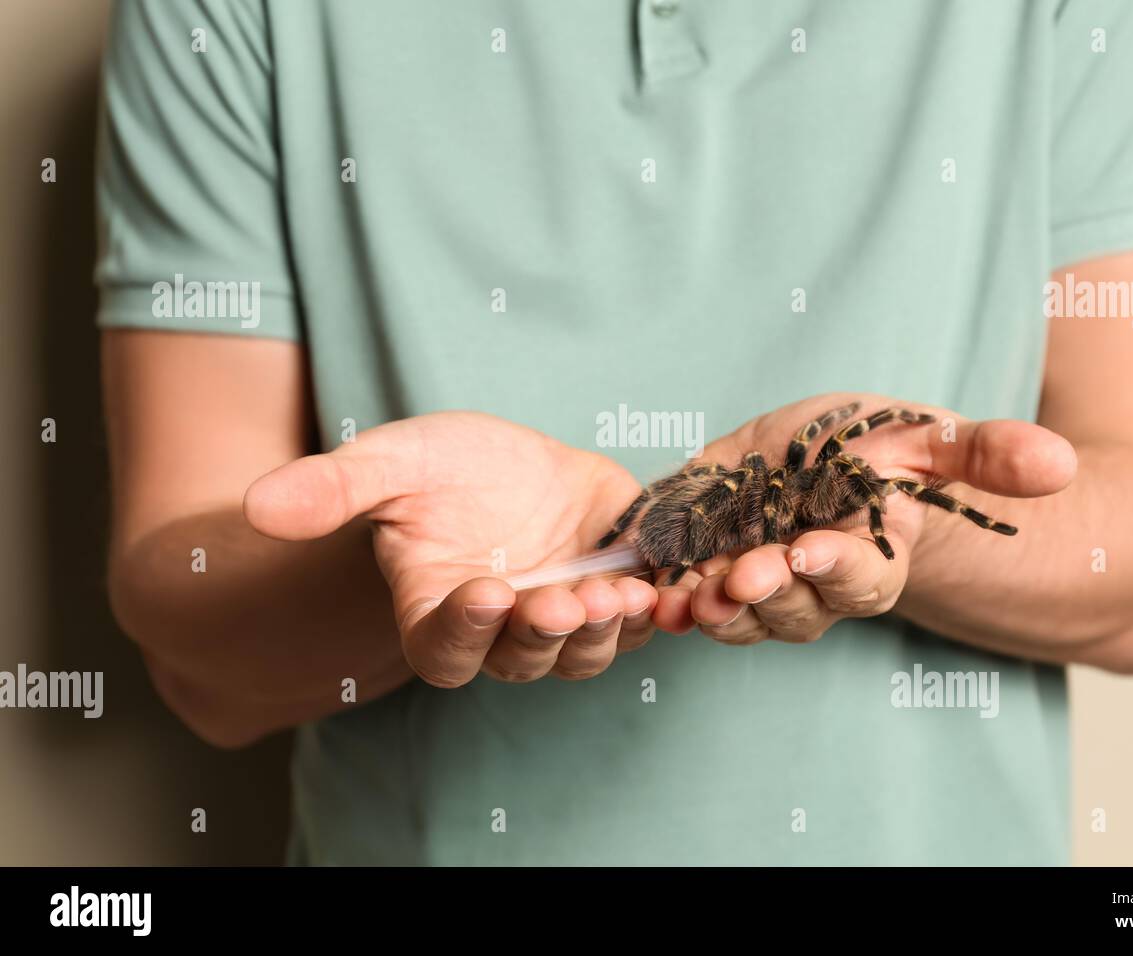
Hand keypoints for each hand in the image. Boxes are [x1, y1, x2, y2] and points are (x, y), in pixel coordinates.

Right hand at [243, 412, 657, 684]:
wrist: (505, 462)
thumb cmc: (437, 468)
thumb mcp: (389, 463)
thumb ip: (332, 488)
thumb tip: (257, 506)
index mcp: (438, 610)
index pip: (444, 646)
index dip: (462, 629)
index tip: (482, 592)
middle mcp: (502, 630)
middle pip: (523, 659)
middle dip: (543, 635)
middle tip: (561, 603)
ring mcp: (563, 614)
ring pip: (584, 651)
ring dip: (602, 630)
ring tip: (619, 594)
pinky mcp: (616, 589)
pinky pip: (639, 619)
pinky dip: (654, 609)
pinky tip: (667, 584)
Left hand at [651, 393, 1075, 643]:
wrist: (817, 452)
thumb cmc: (881, 447)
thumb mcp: (928, 437)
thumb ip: (985, 454)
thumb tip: (1057, 465)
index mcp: (871, 558)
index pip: (861, 579)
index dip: (836, 568)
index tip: (812, 549)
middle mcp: (812, 586)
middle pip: (792, 609)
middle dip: (767, 594)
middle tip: (743, 574)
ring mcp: (757, 582)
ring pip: (738, 614)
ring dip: (713, 606)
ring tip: (690, 591)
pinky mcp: (706, 564)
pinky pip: (687, 594)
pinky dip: (667, 595)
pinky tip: (650, 589)